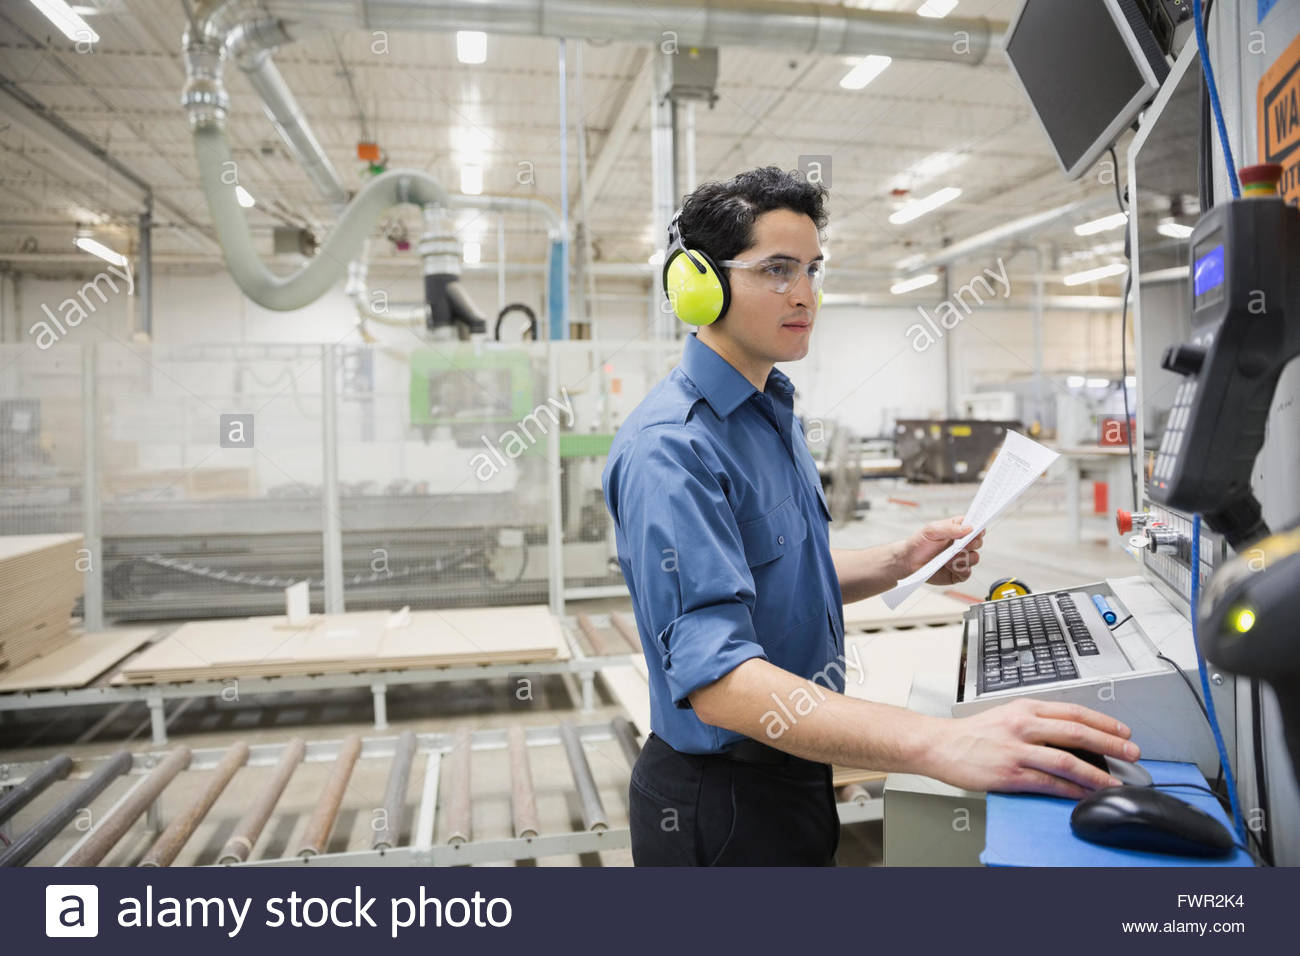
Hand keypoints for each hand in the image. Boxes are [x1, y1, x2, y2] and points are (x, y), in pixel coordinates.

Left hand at [894, 515, 984, 584]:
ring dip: (964, 557)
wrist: (909, 561)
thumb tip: (969, 528)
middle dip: (972, 543)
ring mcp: (961, 559)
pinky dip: (960, 569)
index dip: (979, 528)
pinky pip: (967, 573)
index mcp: (958, 530)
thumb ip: (950, 527)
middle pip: (978, 542)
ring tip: (949, 557)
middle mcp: (962, 544)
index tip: (977, 530)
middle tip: (962, 544)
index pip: (975, 526)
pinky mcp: (958, 573)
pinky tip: (949, 566)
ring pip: (975, 558)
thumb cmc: (919, 543)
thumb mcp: (931, 530)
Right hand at [917, 698, 1139, 797]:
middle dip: (1110, 744)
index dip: (1103, 722)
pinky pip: (1049, 782)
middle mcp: (1023, 725)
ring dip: (1096, 773)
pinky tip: (1084, 794)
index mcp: (1025, 707)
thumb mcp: (1006, 714)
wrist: (939, 745)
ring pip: (1067, 760)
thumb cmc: (972, 733)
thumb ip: (1036, 720)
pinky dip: (1071, 789)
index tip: (1123, 732)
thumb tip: (1071, 733)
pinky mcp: (1010, 773)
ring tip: (1114, 782)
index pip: (1074, 712)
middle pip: (1077, 732)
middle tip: (1131, 753)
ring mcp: (1017, 750)